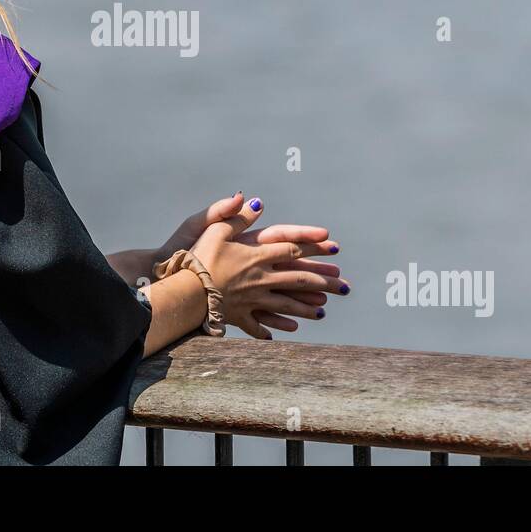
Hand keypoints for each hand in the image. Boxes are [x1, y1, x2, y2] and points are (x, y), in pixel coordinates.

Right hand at [187, 196, 343, 339]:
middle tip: (344, 286)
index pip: (291, 249)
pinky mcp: (240, 316)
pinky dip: (275, 326)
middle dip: (323, 281)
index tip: (333, 248)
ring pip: (287, 304)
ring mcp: (253, 299)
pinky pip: (262, 323)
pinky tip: (288, 330)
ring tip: (323, 312)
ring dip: (306, 307)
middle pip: (298, 279)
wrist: (186, 293)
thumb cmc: (197, 258)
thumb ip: (237, 216)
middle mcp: (260, 278)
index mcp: (257, 256)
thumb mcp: (215, 230)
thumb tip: (256, 201)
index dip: (313, 246)